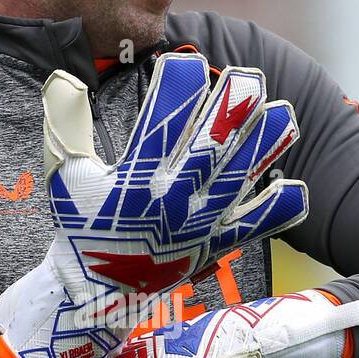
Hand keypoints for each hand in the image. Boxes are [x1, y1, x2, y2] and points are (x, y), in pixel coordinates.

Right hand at [0, 53, 309, 357]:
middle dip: (230, 110)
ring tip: (284, 115)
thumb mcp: (64, 177)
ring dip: (262, 148)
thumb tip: (63, 77)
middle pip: (208, 148)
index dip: (175, 90)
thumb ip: (66, 125)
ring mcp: (199, 226)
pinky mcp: (215, 247)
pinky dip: (274, 211)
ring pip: (238, 181)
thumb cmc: (80, 230)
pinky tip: (295, 187)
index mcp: (135, 181)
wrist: (96, 295)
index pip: (159, 125)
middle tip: (249, 78)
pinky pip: (251, 228)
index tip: (187, 62)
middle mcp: (172, 201)